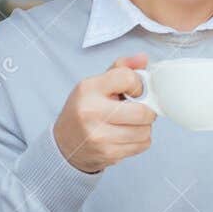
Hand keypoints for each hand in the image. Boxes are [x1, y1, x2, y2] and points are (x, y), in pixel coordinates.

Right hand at [52, 54, 158, 173]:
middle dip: (146, 110)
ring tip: (129, 123)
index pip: (128, 78)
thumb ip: (122, 68)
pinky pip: (142, 145)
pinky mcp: (108, 153)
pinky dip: (140, 140)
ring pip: (145, 130)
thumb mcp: (96, 84)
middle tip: (138, 109)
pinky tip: (126, 135)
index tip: (133, 90)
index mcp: (88, 89)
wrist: (66, 144)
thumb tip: (143, 58)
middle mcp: (91, 112)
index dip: (138, 84)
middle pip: (142, 111)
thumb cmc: (84, 110)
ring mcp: (99, 136)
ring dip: (144, 126)